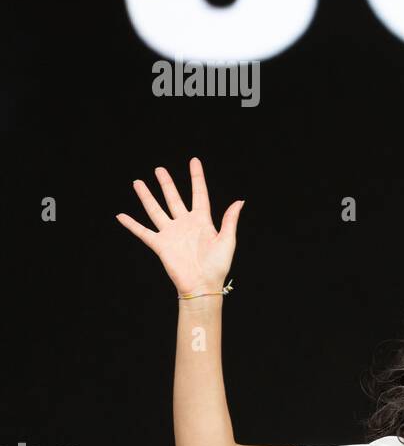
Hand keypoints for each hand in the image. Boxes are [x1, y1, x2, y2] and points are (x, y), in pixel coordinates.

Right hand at [115, 157, 243, 295]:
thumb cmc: (218, 265)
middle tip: (159, 169)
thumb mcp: (227, 240)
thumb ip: (230, 220)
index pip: (199, 194)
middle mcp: (185, 224)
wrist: (203, 285)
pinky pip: (143, 232)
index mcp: (203, 221)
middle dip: (166, 183)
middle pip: (174, 198)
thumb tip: (240, 201)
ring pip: (156, 210)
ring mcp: (171, 233)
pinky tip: (121, 215)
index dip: (197, 177)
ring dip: (147, 197)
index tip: (194, 161)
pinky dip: (131, 224)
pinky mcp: (160, 245)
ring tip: (138, 182)